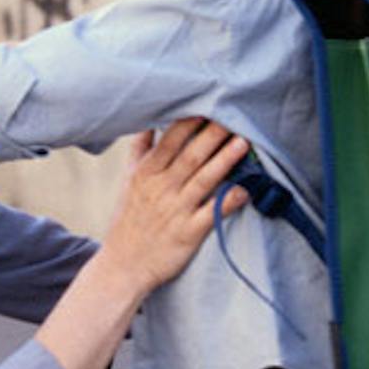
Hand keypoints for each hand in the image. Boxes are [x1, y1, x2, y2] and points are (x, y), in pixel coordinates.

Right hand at [101, 119, 249, 294]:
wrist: (123, 266)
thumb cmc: (128, 221)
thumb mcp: (128, 183)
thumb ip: (140, 152)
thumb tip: (148, 123)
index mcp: (146, 173)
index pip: (171, 140)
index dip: (191, 120)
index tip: (209, 102)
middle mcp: (162, 188)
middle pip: (191, 155)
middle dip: (213, 133)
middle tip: (234, 113)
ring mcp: (176, 211)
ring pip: (204, 179)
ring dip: (225, 160)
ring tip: (244, 142)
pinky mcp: (189, 233)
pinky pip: (212, 214)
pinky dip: (228, 202)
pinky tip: (245, 190)